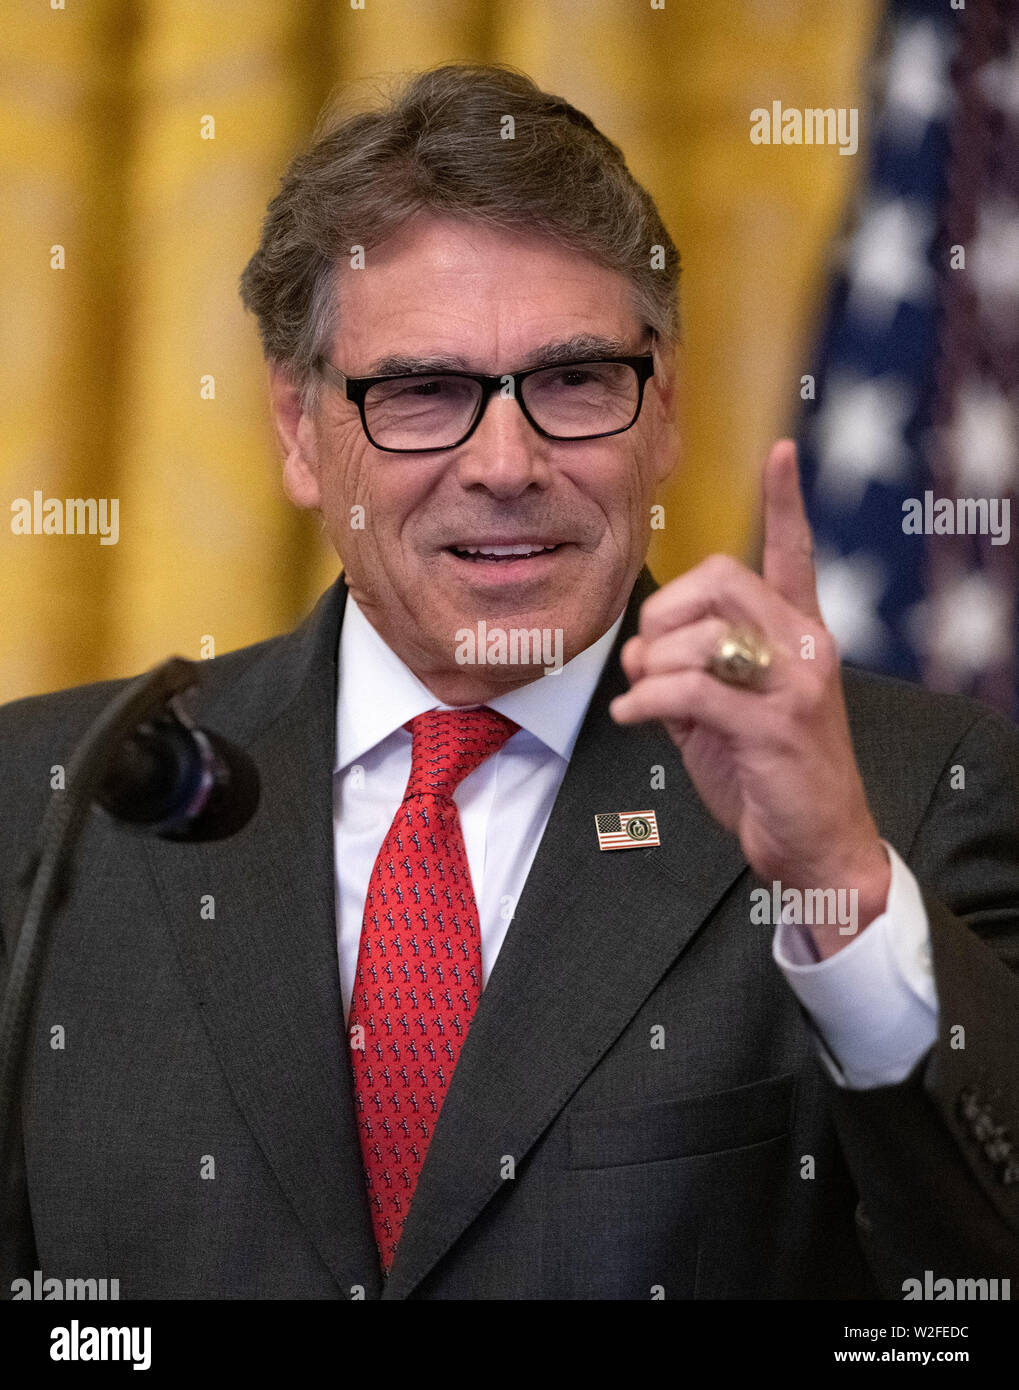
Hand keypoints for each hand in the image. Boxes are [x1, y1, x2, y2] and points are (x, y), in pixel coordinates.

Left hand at [609, 440, 889, 956]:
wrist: (816, 845)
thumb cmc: (769, 776)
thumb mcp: (728, 714)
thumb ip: (697, 671)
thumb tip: (644, 656)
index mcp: (799, 635)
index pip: (796, 553)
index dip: (786, 501)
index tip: (782, 450)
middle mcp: (805, 647)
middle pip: (721, 577)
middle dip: (664, 610)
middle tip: (650, 655)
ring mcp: (795, 683)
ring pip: (700, 635)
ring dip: (651, 666)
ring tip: (642, 697)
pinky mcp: (774, 724)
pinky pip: (688, 689)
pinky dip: (644, 702)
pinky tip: (632, 717)